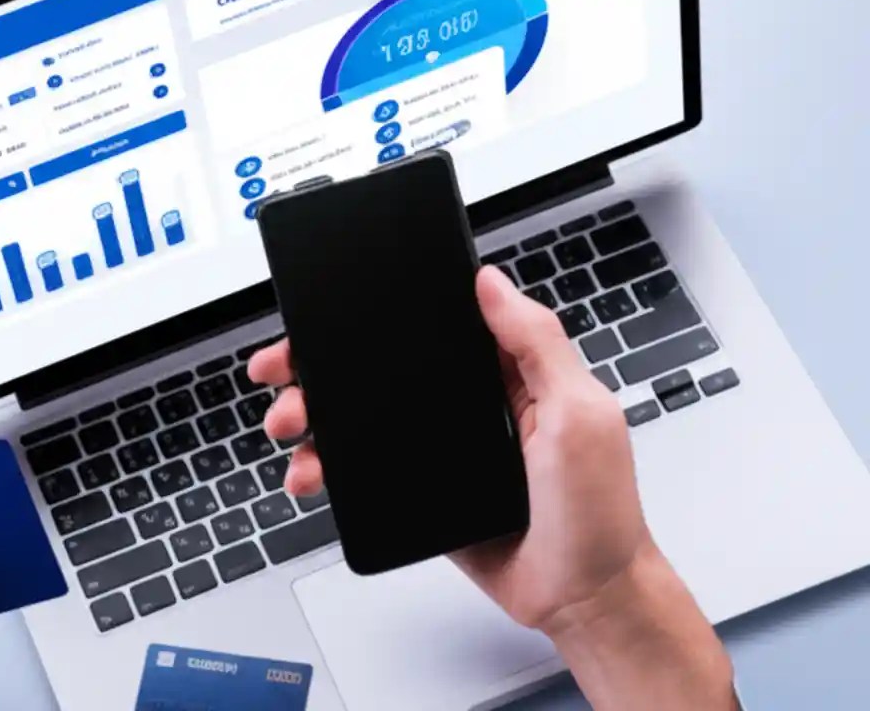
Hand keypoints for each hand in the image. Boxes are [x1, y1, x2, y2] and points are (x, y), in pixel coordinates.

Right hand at [250, 266, 737, 709]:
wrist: (580, 598)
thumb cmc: (596, 512)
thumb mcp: (579, 415)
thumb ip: (538, 345)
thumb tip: (491, 282)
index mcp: (507, 374)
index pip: (432, 325)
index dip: (378, 311)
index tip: (331, 308)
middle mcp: (466, 404)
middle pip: (378, 369)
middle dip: (321, 365)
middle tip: (285, 369)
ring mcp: (439, 449)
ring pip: (359, 420)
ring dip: (313, 417)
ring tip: (290, 424)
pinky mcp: (419, 490)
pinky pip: (361, 472)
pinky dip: (326, 470)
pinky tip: (311, 473)